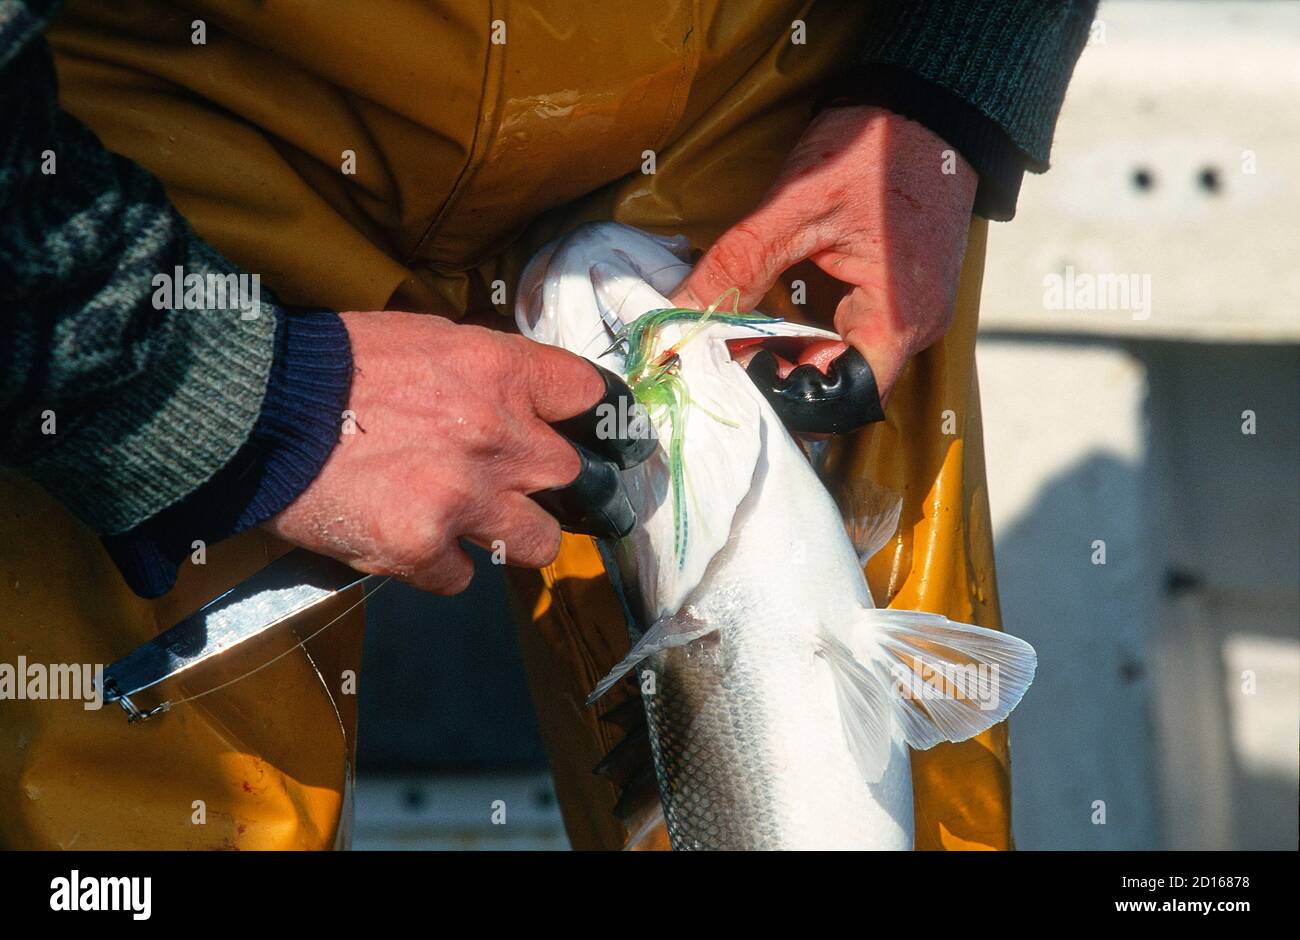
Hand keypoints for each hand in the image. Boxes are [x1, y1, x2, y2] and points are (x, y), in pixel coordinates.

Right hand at [264, 311, 642, 593]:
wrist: (257, 410)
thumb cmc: (336, 363)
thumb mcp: (425, 338)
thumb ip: (486, 372)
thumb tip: (522, 398)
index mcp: (499, 372)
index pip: (589, 397)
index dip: (591, 418)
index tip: (589, 434)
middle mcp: (497, 437)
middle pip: (573, 478)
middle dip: (545, 483)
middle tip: (514, 484)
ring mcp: (463, 499)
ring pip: (538, 543)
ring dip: (510, 535)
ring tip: (473, 525)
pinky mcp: (421, 549)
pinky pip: (462, 577)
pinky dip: (440, 565)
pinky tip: (410, 541)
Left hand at [671, 105, 976, 422]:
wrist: (930, 99)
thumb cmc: (875, 147)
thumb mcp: (795, 206)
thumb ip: (737, 265)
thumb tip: (678, 313)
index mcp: (898, 319)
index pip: (841, 398)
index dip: (787, 397)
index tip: (736, 371)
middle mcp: (916, 328)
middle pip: (840, 384)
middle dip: (781, 374)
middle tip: (725, 351)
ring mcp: (914, 312)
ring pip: (845, 360)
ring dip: (794, 352)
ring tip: (743, 333)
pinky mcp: (904, 294)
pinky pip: (857, 333)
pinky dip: (814, 332)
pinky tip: (775, 314)